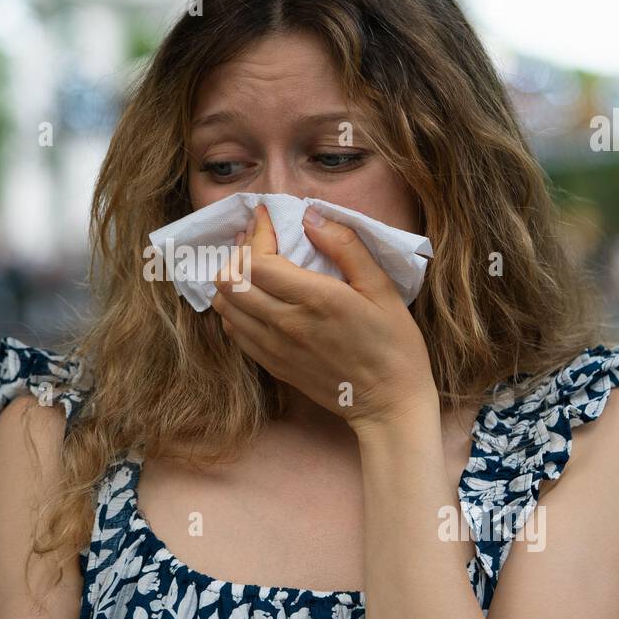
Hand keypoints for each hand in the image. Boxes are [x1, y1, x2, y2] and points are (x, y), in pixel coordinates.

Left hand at [211, 203, 437, 431]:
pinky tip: (254, 297)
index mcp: (315, 300)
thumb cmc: (394, 343)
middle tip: (257, 238)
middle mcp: (286, 324)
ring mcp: (274, 348)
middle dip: (239, 251)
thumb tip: (310, 215)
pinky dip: (234, 307)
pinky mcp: (272, 365)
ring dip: (231, 279)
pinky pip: (234, 331)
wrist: (389, 403)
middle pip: (230, 281)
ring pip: (224, 306)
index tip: (264, 216)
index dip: (256, 233)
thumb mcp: (382, 288)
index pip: (258, 261)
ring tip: (250, 264)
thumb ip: (345, 247)